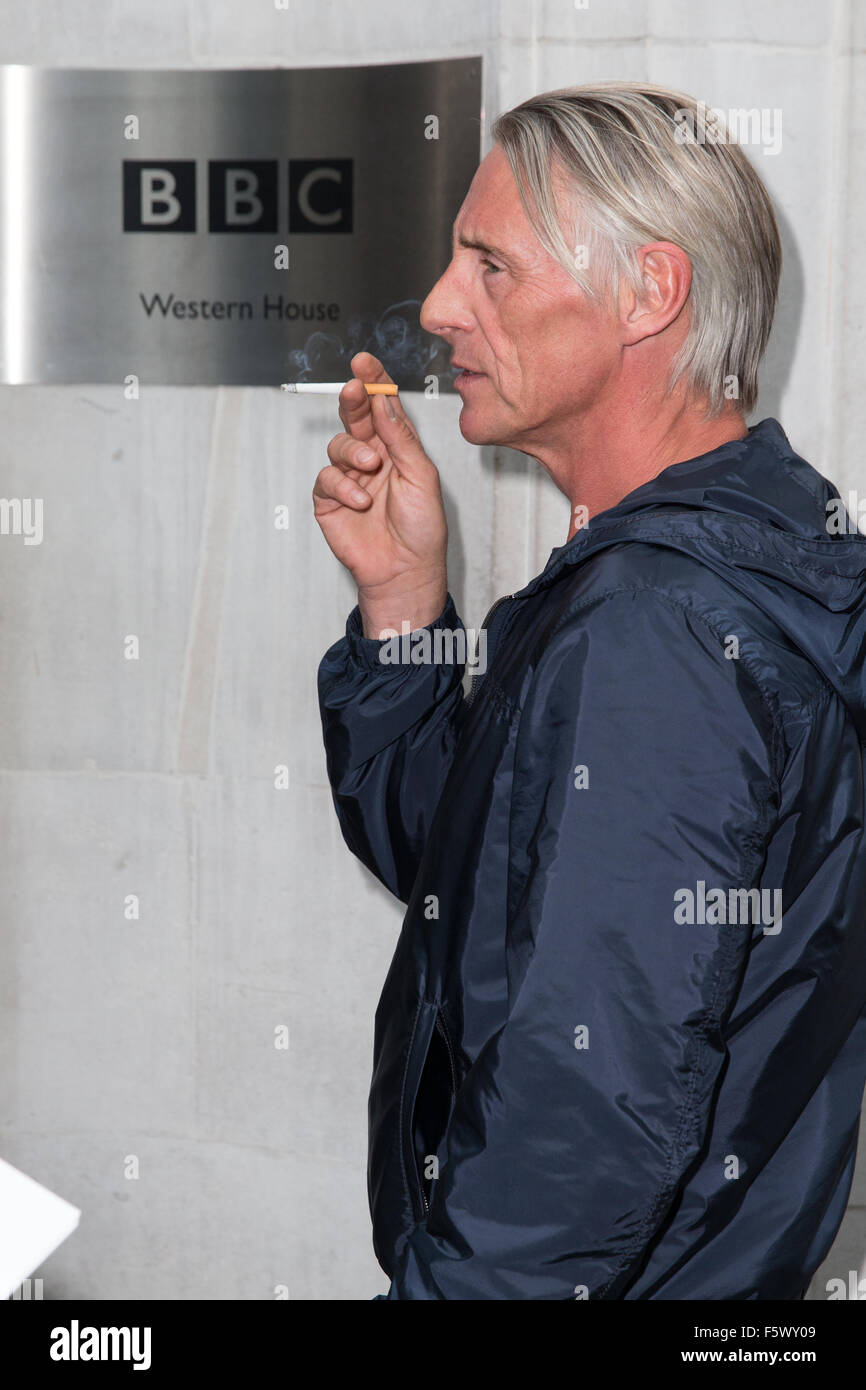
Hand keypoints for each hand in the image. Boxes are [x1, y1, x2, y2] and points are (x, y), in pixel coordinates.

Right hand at [312, 352, 447, 636]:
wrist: (406, 570)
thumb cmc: (422, 528)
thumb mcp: (421, 476)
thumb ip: (400, 438)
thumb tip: (383, 402)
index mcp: (397, 447)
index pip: (383, 407)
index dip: (374, 383)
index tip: (364, 362)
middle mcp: (372, 457)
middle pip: (356, 417)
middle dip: (353, 399)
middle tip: (354, 389)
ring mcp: (349, 477)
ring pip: (338, 444)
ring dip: (353, 452)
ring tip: (371, 470)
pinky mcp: (329, 500)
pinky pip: (326, 478)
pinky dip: (342, 485)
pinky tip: (360, 500)